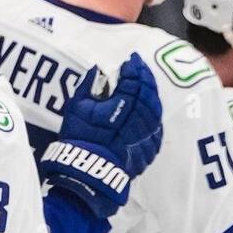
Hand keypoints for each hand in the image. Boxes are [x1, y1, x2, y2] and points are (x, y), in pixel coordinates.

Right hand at [40, 55, 162, 217]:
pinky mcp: (148, 149)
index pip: (132, 80)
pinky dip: (154, 114)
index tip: (131, 60)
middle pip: (147, 92)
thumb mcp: (75, 108)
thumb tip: (97, 70)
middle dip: (144, 77)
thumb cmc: (78, 139)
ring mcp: (145, 135)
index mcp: (120, 105)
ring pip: (155, 108)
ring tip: (146, 84)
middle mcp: (137, 118)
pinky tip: (150, 109)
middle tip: (140, 67)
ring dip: (151, 93)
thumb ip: (87, 86)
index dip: (133, 68)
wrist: (86, 173)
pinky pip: (157, 126)